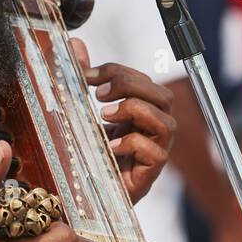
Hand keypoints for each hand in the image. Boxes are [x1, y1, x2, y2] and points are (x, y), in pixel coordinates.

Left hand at [83, 62, 175, 203]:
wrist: (84, 198)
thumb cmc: (87, 154)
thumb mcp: (79, 110)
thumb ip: (82, 78)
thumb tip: (76, 44)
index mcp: (139, 112)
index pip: (143, 80)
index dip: (118, 71)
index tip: (87, 75)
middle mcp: (152, 130)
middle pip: (163, 96)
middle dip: (131, 86)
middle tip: (99, 94)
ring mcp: (155, 152)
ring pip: (166, 122)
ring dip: (134, 111)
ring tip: (104, 116)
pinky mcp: (150, 173)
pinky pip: (155, 153)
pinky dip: (131, 143)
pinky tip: (109, 147)